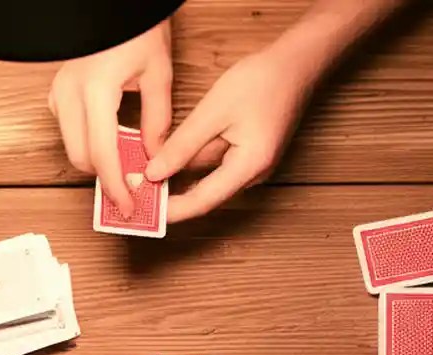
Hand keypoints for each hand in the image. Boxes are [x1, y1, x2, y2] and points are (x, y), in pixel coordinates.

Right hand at [49, 20, 172, 217]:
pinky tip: (112, 140)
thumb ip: (157, 122)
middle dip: (106, 177)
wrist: (114, 8)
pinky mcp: (58, 91)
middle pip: (82, 157)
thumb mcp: (158, 74)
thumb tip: (154, 159)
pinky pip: (68, 130)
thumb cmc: (136, 28)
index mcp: (96, 90)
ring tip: (126, 165)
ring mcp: (59, 92)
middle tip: (132, 188)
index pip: (102, 154)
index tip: (130, 205)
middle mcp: (69, 93)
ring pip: (73, 147)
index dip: (116, 186)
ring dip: (98, 161)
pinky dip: (89, 142)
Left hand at [146, 48, 313, 222]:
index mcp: (250, 166)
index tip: (144, 211)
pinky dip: (190, 164)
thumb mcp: (213, 111)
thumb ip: (182, 146)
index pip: (203, 201)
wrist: (295, 65)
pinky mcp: (248, 155)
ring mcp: (252, 166)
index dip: (171, 210)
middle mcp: (254, 174)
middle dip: (170, 196)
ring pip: (207, 178)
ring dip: (178, 177)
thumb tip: (154, 173)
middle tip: (137, 192)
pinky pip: (215, 166)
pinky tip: (168, 156)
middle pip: (205, 194)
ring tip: (143, 174)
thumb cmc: (261, 81)